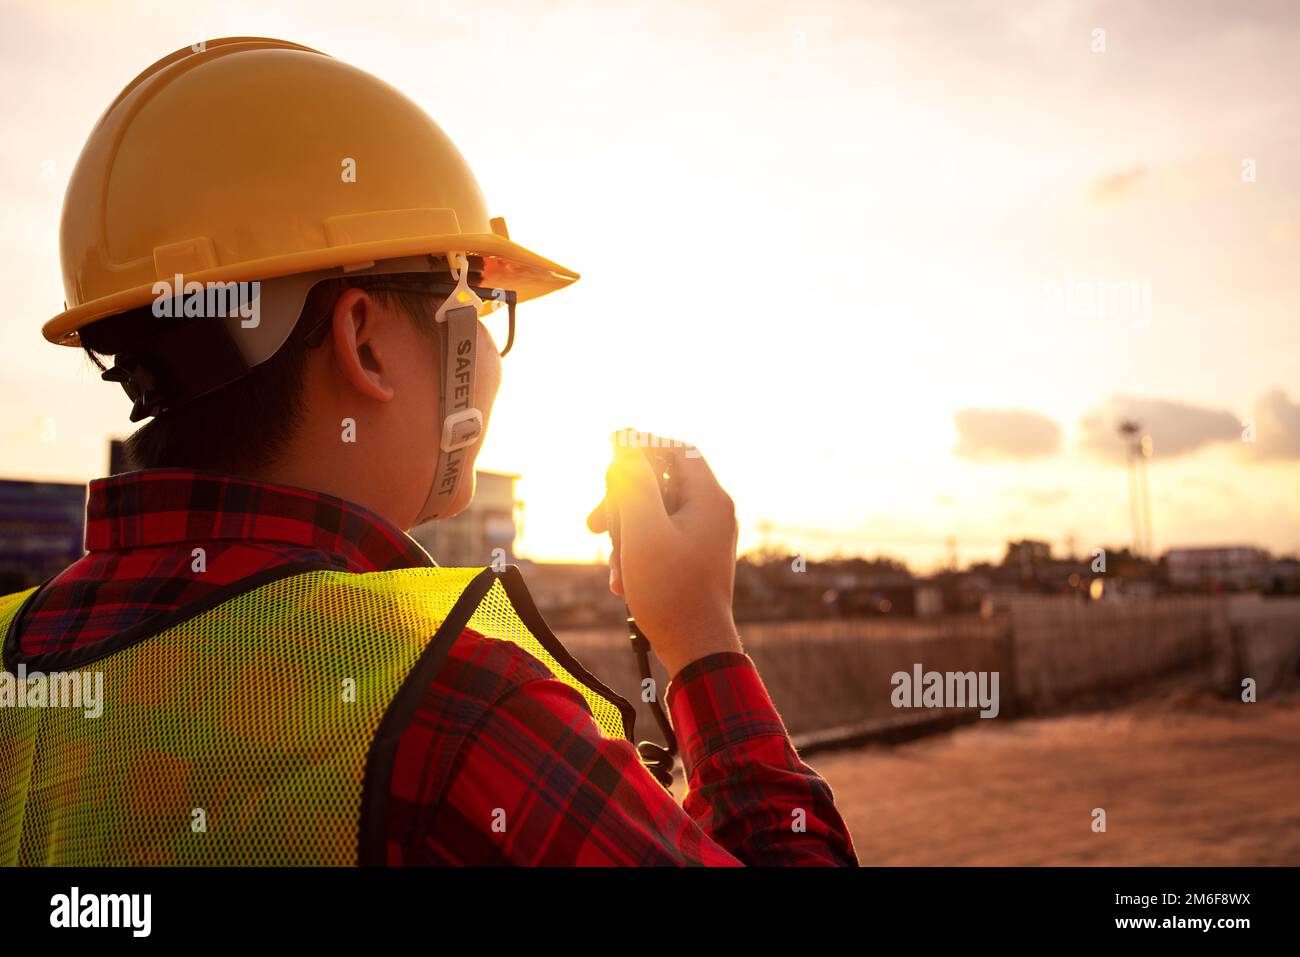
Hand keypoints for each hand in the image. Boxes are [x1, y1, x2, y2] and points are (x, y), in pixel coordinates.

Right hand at [587, 437, 741, 676]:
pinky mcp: (695, 558)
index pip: (678, 451)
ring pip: (655, 516)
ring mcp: (706, 537)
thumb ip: (633, 483)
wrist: (696, 649)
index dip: (643, 446)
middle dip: (622, 502)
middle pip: (661, 485)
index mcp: (710, 499)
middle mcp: (713, 513)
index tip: (610, 452)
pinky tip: (622, 582)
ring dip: (626, 536)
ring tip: (613, 566)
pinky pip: (661, 541)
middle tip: (593, 524)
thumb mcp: (643, 531)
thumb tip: (625, 448)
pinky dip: (638, 554)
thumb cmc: (670, 591)